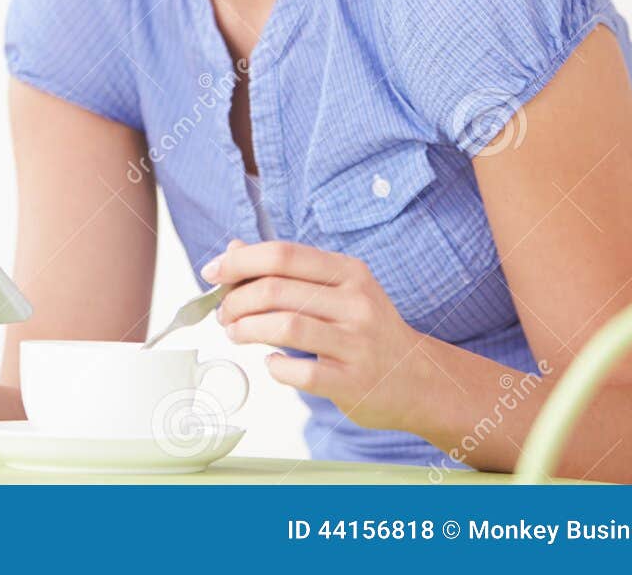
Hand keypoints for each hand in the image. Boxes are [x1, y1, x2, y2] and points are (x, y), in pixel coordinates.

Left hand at [202, 238, 432, 432]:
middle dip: (237, 300)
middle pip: (277, 289)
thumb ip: (288, 270)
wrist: (420, 379)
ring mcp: (357, 343)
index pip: (283, 254)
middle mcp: (356, 302)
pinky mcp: (353, 382)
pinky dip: (275, 367)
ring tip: (236, 334)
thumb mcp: (337, 289)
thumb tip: (234, 250)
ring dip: (247, 329)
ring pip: (284, 326)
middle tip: (224, 314)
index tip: (212, 273)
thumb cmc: (367, 330)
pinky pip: (300, 372)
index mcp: (349, 272)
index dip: (239, 262)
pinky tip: (272, 363)